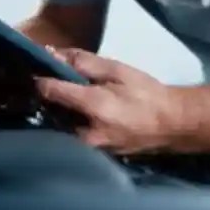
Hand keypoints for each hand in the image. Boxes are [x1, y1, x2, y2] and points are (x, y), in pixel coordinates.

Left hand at [34, 49, 184, 155]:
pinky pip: (72, 136)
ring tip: (64, 97)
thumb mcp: (118, 70)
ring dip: (58, 111)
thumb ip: (84, 62)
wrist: (172, 125)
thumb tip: (53, 53)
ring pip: (60, 126)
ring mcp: (89, 148)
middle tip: (50, 81)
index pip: (51, 91)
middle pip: (51, 111)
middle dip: (48, 97)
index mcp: (94, 106)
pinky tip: (77, 114)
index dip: (40, 78)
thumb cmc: (146, 93)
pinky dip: (70, 123)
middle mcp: (86, 132)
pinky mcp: (93, 155)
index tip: (37, 69)